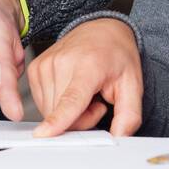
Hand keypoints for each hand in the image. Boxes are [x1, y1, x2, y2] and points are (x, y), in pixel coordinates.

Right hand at [29, 17, 141, 137]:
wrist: (101, 30)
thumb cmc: (116, 55)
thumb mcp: (133, 84)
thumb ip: (129, 115)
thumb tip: (119, 138)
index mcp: (89, 66)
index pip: (71, 99)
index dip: (58, 120)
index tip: (43, 134)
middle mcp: (62, 62)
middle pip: (63, 114)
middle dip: (81, 119)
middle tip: (96, 100)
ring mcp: (45, 64)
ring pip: (50, 112)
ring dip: (68, 113)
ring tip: (84, 93)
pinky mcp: (35, 69)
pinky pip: (43, 104)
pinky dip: (57, 104)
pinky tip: (71, 89)